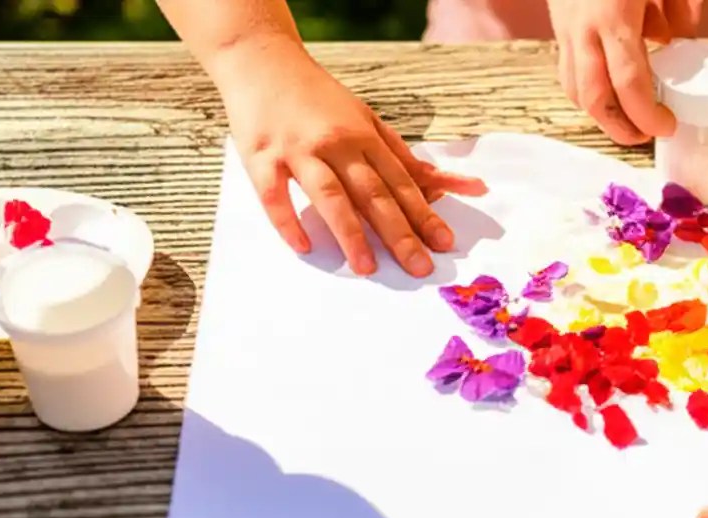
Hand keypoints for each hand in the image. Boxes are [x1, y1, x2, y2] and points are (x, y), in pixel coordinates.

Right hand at [213, 39, 485, 276]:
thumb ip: (402, 156)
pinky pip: (274, 193)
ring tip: (367, 267)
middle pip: (373, 193)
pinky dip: (287, 220)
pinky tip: (304, 246)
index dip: (424, 214)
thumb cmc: (319, 97)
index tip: (443, 243)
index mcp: (365, 136)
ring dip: (350, 232)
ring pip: (330, 195)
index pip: (401, 182)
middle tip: (419, 267)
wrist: (262, 59)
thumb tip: (446, 182)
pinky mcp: (261, 155)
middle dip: (399, 232)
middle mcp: (337, 143)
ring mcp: (298, 149)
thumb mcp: (366, 119)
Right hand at [547, 0, 699, 144]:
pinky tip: (608, 88)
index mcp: (614, 16)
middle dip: (619, 127)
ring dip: (600, 112)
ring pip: (574, 88)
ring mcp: (565, 27)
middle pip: (594, 98)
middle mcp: (584, 29)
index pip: (628, 83)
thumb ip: (679, 5)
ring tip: (627, 119)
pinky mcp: (557, 23)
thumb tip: (684, 38)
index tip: (667, 126)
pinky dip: (588, 88)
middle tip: (644, 136)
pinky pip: (568, 68)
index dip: (647, 114)